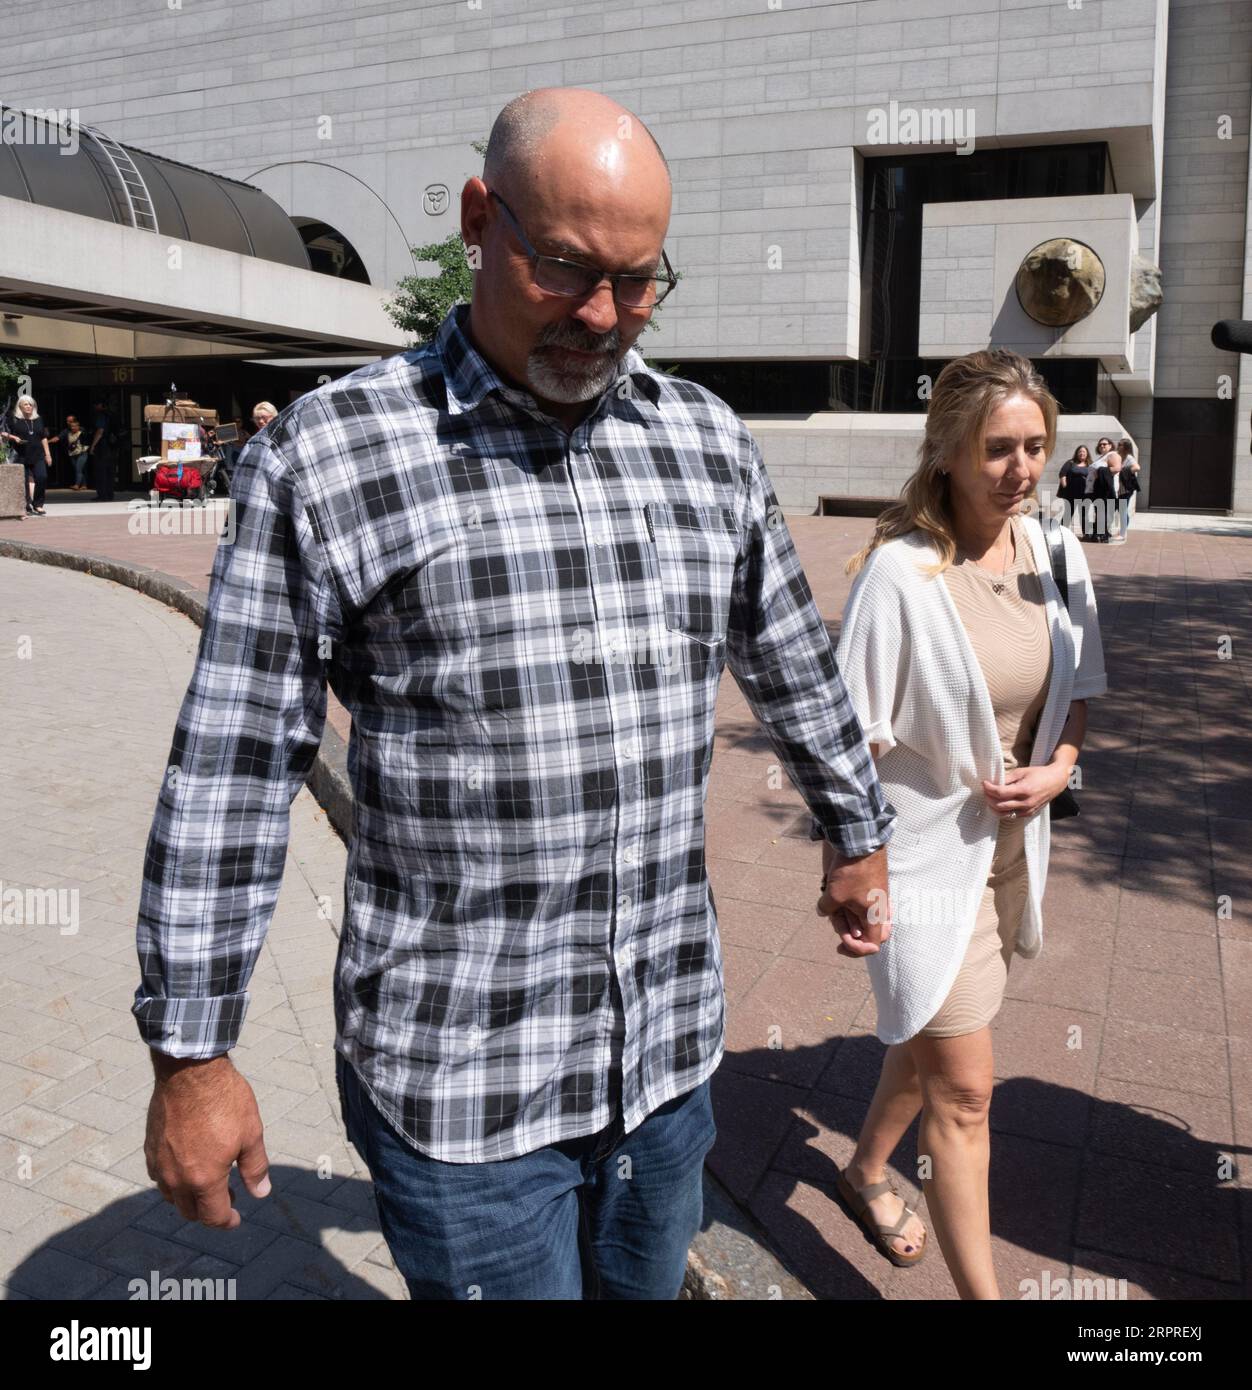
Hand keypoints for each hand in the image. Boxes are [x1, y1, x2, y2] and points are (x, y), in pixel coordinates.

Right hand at [144, 1053, 270, 1227]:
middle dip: (208, 1212)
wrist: (190, 1071)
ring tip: (208, 1184)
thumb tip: (261, 1193)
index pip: (213, 1216)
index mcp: (204, 1179)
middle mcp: (177, 1179)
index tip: (235, 1219)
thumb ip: (255, 1168)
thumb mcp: (251, 1134)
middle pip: (189, 1211)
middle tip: (227, 1199)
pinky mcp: (149, 1148)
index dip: (226, 1221)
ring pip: (171, 1196)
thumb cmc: (224, 1101)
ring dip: (189, 1198)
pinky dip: (173, 1181)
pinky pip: (159, 1177)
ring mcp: (160, 1164)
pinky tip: (186, 1166)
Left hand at [816, 841, 890, 956]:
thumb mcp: (833, 895)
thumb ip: (827, 908)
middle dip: (847, 932)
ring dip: (844, 916)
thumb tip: (823, 912)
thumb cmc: (852, 872)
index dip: (855, 950)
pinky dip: (846, 904)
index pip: (872, 946)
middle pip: (866, 933)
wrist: (860, 843)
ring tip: (832, 904)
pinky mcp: (869, 888)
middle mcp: (879, 910)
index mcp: (876, 917)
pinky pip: (858, 903)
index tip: (840, 943)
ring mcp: (875, 899)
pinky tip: (834, 893)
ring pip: (860, 918)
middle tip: (835, 921)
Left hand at [982, 763, 1070, 818]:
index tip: (984, 783)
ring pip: (1003, 813)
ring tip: (989, 798)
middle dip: (988, 797)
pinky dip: (1002, 811)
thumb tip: (992, 783)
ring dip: (993, 807)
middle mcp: (1026, 803)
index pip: (1000, 793)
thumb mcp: (1021, 772)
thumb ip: (1007, 779)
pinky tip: (998, 804)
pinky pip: (1011, 815)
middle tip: (985, 790)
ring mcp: (1028, 810)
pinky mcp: (1029, 814)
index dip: (989, 788)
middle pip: (999, 805)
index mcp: (1024, 790)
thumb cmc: (1039, 774)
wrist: (1056, 781)